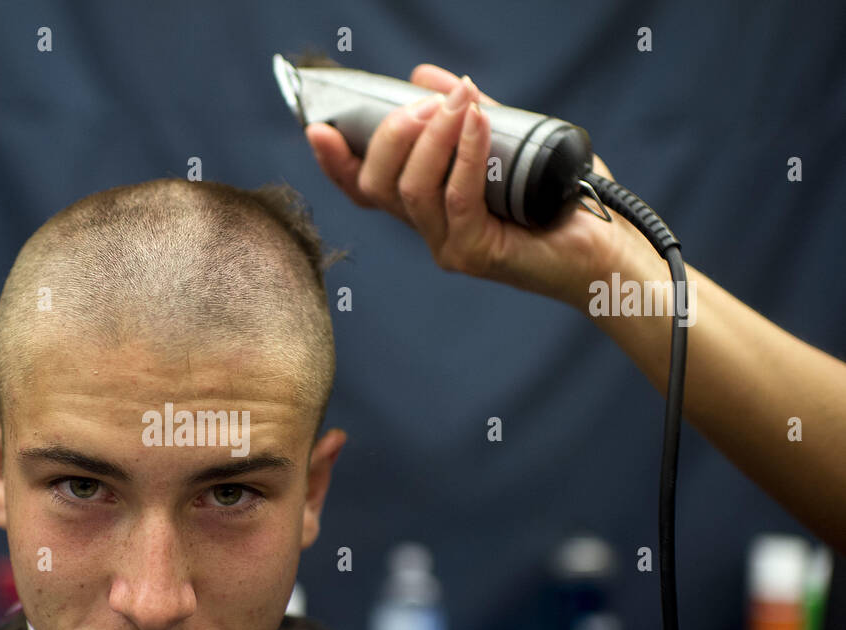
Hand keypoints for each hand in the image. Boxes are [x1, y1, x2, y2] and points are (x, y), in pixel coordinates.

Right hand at [305, 64, 651, 311]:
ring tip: (457, 101)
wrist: (608, 250)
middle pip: (378, 186)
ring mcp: (449, 246)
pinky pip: (455, 198)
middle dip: (391, 133)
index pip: (366, 189)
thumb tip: (425, 78)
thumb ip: (470, 115)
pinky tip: (475, 120)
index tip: (320, 127)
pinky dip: (462, 153)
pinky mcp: (475, 253)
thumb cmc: (563, 201)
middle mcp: (430, 232)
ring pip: (410, 190)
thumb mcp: (511, 142)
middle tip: (426, 101)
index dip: (336, 162)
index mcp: (429, 209)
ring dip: (429, 137)